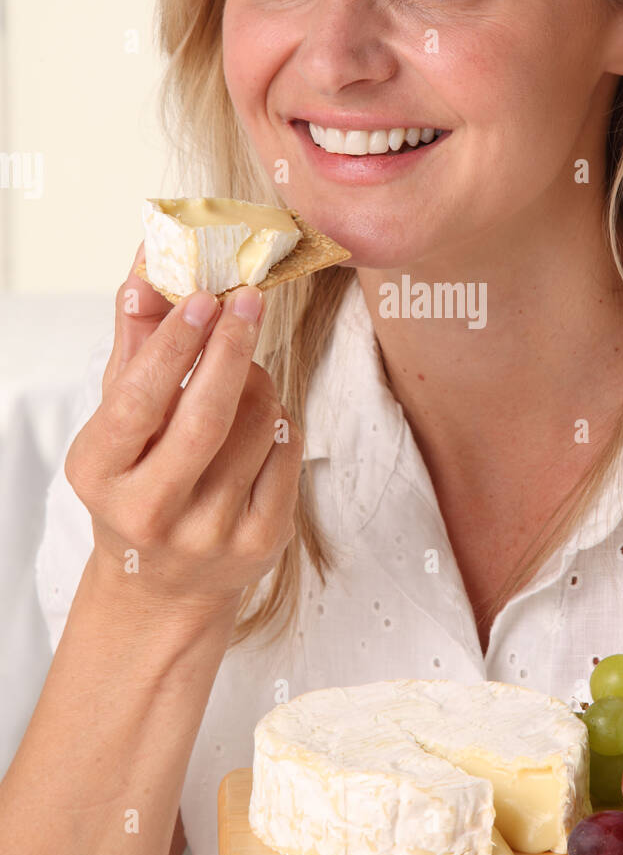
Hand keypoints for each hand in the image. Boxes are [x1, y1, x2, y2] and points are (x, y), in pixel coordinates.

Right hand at [65, 244, 301, 613]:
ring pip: (258, 425)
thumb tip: (148, 269)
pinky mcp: (260, 542)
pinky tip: (261, 422)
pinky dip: (280, 421)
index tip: (203, 296)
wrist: (165, 585)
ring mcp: (210, 533)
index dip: (175, 344)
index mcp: (102, 475)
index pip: (140, 400)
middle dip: (232, 346)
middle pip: (207, 414)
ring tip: (244, 376)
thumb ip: (134, 346)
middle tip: (248, 301)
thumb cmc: (139, 484)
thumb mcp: (120, 423)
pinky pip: (288, 452)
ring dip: (259, 381)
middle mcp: (151, 511)